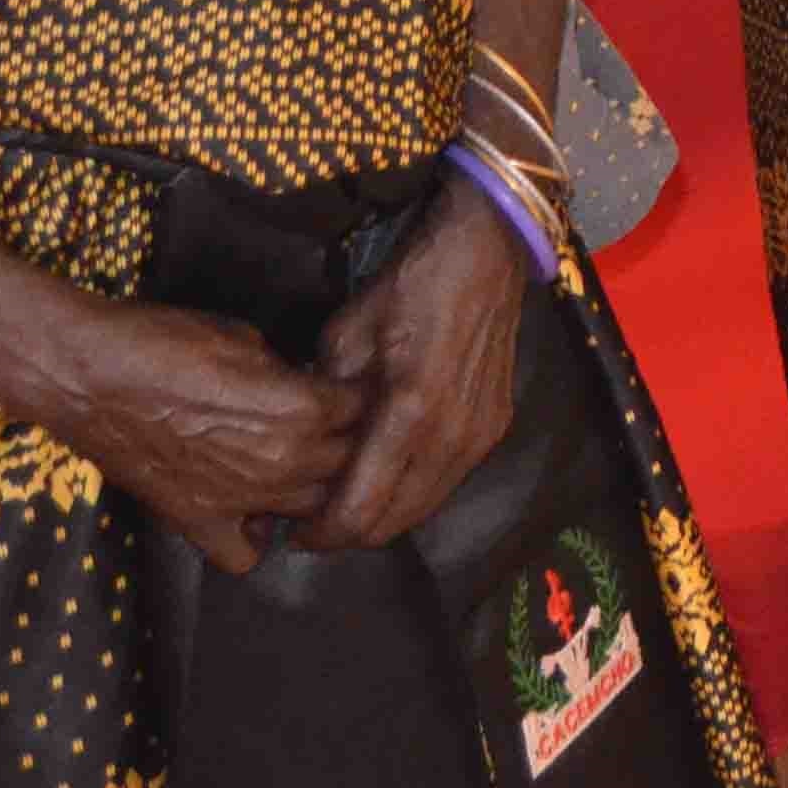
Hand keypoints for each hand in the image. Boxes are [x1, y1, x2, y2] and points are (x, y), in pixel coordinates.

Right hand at [39, 294, 368, 576]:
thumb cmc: (163, 342)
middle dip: (345, 442)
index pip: (363, 411)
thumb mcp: (245, 339)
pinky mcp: (198, 522)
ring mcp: (242, 499)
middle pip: (348, 463)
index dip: (357, 397)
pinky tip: (251, 510)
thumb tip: (302, 385)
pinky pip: (246, 555)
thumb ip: (286, 373)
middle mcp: (283, 461)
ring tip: (299, 466)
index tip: (348, 391)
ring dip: (312, 488)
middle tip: (330, 427)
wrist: (90, 375)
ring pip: (311, 509)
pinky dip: (254, 539)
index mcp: (302, 408)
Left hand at [296, 185, 532, 554]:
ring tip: (347, 501)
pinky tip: (388, 474)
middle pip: (394, 523)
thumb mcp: (347, 334)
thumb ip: (327, 398)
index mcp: (410, 414)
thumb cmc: (411, 285)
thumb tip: (304, 442)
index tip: (293, 531)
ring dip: (383, 515)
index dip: (322, 533)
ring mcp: (480, 436)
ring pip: (423, 509)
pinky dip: (413, 492)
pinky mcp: (495, 428)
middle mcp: (452, 438)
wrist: (486, 253)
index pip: (361, 509)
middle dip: (349, 532)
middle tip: (313, 524)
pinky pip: (446, 482)